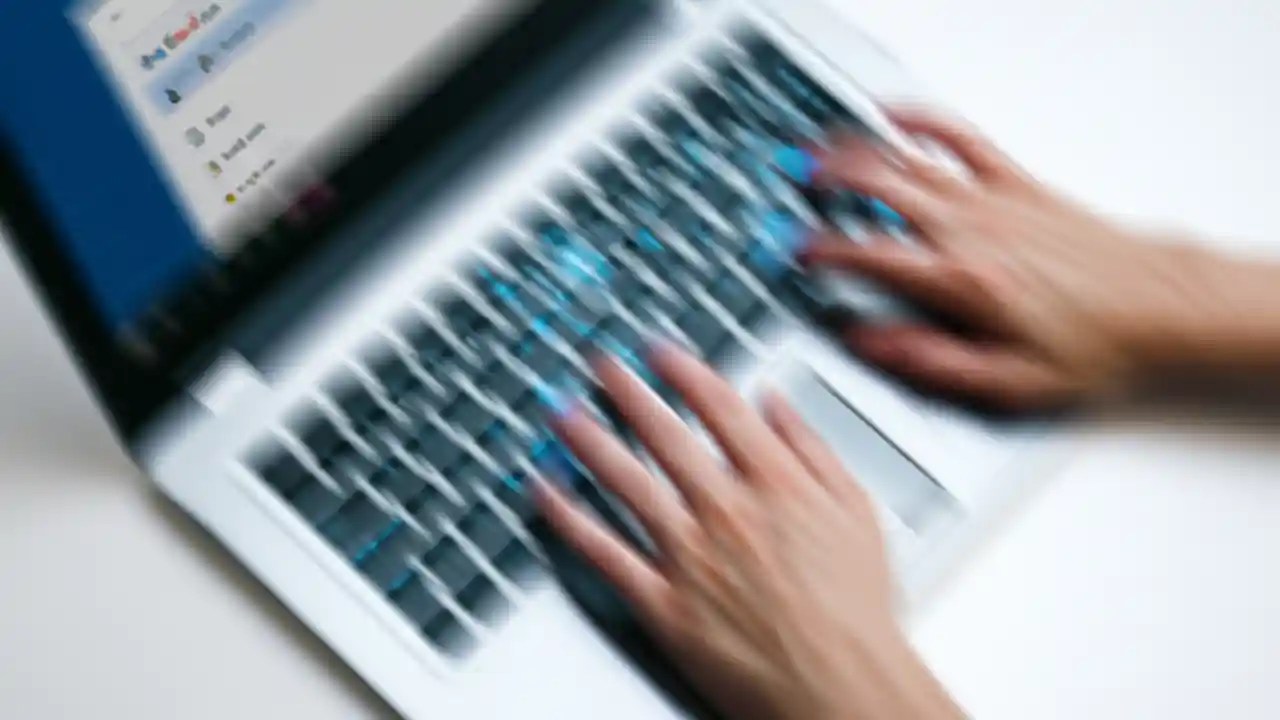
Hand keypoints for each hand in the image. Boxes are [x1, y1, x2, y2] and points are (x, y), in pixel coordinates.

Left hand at [535, 344, 962, 719]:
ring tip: (561, 410)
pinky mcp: (663, 602)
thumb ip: (814, 449)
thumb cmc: (857, 611)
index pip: (718, 406)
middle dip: (624, 389)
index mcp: (775, 482)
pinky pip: (603, 551)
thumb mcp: (858, 511)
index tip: (657, 350)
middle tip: (598, 363)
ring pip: (624, 480)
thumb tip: (777, 402)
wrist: (843, 687)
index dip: (682, 370)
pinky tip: (545, 491)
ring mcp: (688, 554)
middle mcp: (725, 509)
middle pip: (663, 432)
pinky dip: (568, 518)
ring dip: (586, 438)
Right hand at [801, 106, 1255, 410]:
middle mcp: (969, 233)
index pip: (868, 256)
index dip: (822, 252)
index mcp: (959, 284)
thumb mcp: (1003, 383)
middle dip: (826, 184)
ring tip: (820, 150)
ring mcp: (992, 202)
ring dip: (858, 152)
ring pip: (908, 162)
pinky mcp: (1017, 185)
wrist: (1159, 307)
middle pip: (878, 192)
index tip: (796, 253)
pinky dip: (924, 122)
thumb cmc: (1092, 346)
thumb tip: (866, 341)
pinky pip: (962, 140)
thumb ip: (926, 361)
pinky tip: (896, 117)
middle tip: (794, 185)